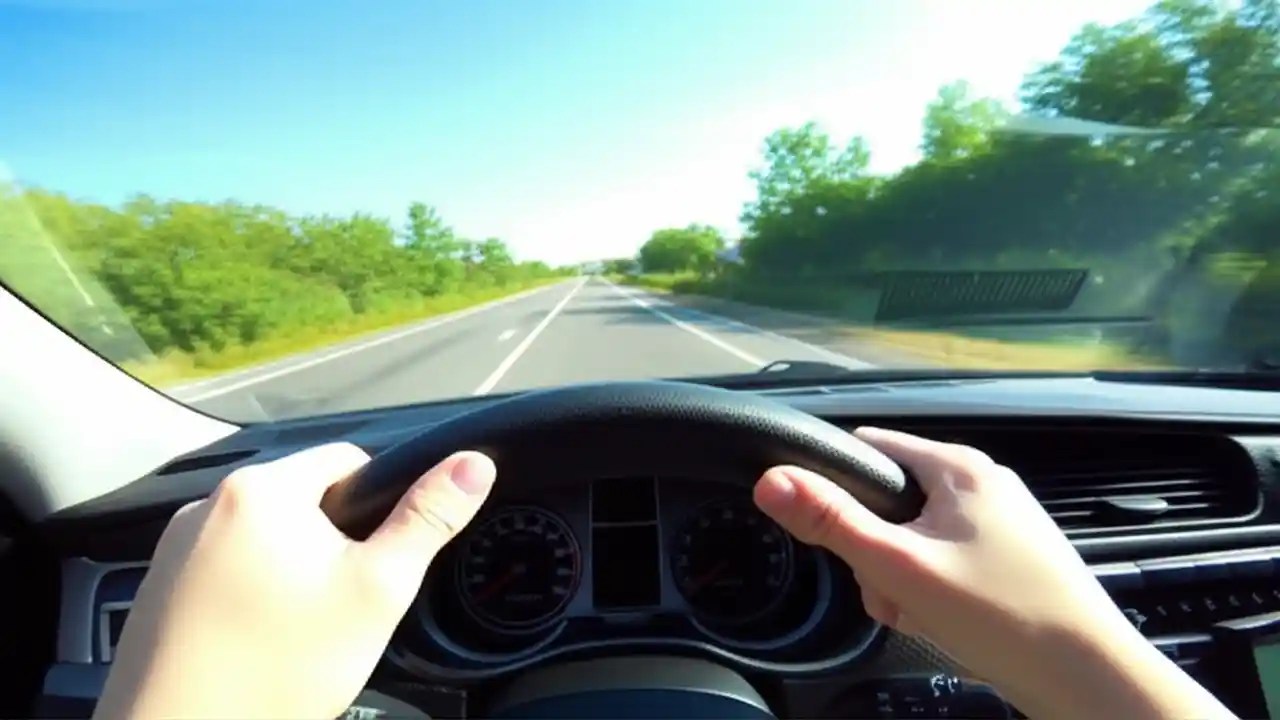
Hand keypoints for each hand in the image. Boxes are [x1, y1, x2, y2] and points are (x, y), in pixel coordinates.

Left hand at [93, 444, 494, 719]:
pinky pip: (226, 572)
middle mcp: (207, 504)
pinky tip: (258, 644)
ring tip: (294, 633)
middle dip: (331, 549)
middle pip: (304, 503)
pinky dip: (251, 598)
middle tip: (336, 610)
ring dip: (290, 573)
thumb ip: (428, 519)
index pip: (348, 460)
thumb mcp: (377, 590)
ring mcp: (175, 547)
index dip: (377, 511)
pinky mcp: (158, 589)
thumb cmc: (278, 667)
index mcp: (262, 488)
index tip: (372, 565)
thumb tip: (475, 464)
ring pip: (266, 541)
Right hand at [753, 427, 1231, 719]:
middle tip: (891, 590)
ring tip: (923, 613)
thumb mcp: (900, 566)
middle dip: (876, 552)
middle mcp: (983, 484)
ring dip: (903, 579)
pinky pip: (946, 563)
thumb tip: (771, 480)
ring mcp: (1002, 523)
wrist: (1086, 678)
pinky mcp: (1011, 559)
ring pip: (916, 540)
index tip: (837, 535)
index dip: (839, 488)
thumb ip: (832, 521)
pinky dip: (934, 592)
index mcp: (958, 467)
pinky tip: (945, 621)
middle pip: (890, 502)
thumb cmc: (1001, 616)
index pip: (869, 448)